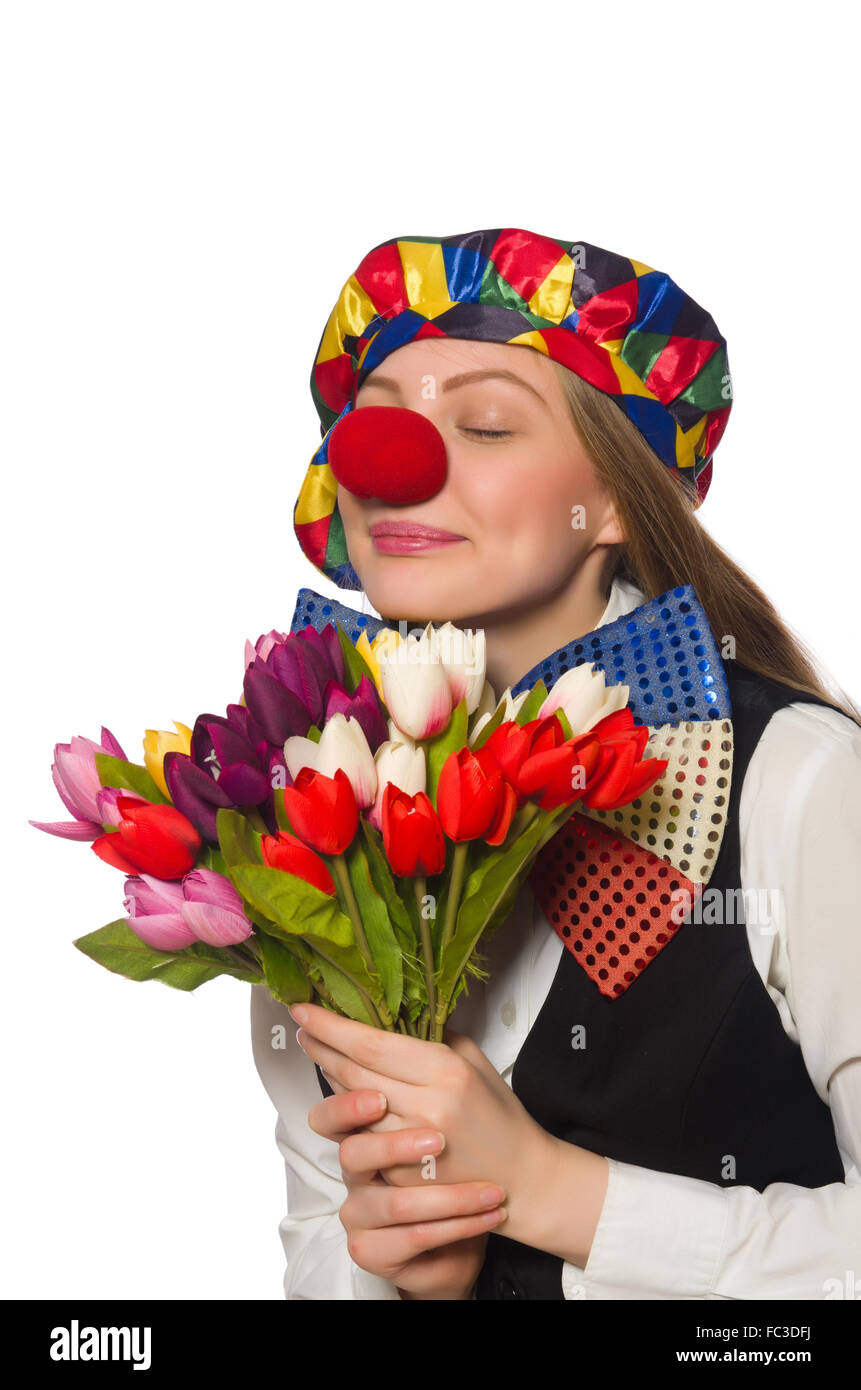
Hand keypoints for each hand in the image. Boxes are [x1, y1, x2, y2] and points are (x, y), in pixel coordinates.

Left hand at [289, 1001, 606, 1266]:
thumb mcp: (475, 1062)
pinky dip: (349, 1118)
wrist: (523, 1180)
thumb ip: (433, 1037)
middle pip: (354, 1075)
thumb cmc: (500, 1115)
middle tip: (303, 1028)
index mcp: (446, 1072)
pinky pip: (363, 1141)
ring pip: (352, 1109)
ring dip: (331, 1081)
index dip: (332, 1027)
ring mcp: (412, 1149)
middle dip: (322, 1048)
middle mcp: (427, 1108)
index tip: (304, 1010)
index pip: (373, 1046)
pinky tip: (344, 1097)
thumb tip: (390, 1015)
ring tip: (319, 1054)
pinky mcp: (403, 1179)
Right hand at [306, 1082, 504, 1298]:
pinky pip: (418, 1240)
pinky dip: (459, 1226)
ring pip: (394, 1204)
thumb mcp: (432, 1102)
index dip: (351, 1108)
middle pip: (353, 1154)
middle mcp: (354, 1172)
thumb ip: (413, 1068)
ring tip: (480, 1189)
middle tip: (432, 1138)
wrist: (472, 1211)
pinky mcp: (379, 1252)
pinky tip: (491, 1214)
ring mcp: (362, 1214)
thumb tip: (410, 1021)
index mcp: (360, 1131)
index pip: (339, 1111)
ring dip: (441, 1197)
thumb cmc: (453, 1154)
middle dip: (391, 1146)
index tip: (379, 1099)